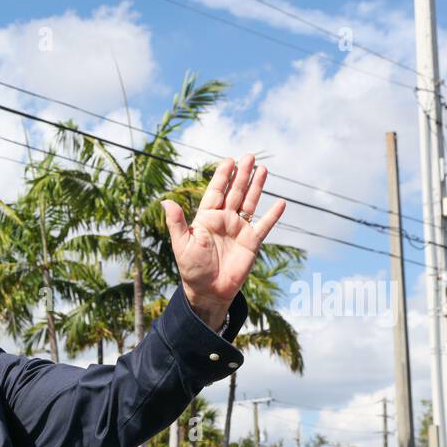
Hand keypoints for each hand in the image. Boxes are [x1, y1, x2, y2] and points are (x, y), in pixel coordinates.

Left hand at [162, 154, 285, 323]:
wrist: (208, 290)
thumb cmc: (192, 269)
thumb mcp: (182, 244)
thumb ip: (176, 222)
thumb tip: (165, 201)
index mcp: (207, 218)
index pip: (216, 192)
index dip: (222, 176)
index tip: (229, 160)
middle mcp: (224, 220)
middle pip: (235, 192)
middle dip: (242, 174)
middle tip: (250, 156)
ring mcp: (239, 230)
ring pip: (250, 203)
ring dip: (257, 187)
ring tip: (263, 169)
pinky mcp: (252, 242)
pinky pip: (265, 226)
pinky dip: (273, 215)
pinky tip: (281, 202)